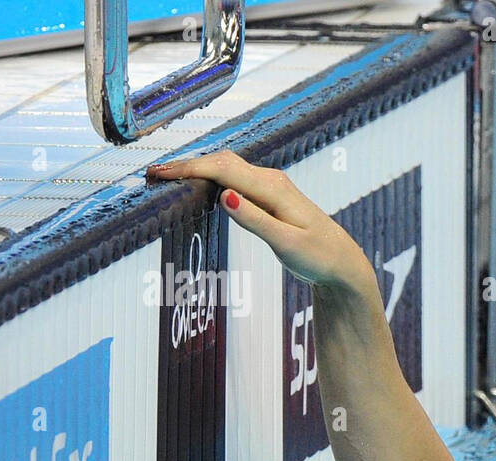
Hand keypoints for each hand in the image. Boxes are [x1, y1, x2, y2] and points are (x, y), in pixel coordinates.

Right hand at [146, 150, 373, 289]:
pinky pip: (234, 178)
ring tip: (165, 176)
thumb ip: (255, 220)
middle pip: (221, 163)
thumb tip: (224, 196)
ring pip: (227, 168)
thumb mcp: (287, 244)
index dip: (188, 169)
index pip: (222, 170)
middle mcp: (271, 180)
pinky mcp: (269, 195)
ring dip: (197, 169)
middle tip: (152, 174)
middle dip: (186, 165)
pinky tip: (196, 184)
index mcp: (273, 189)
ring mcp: (270, 186)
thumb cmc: (319, 257)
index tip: (158, 174)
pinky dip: (211, 177)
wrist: (343, 262)